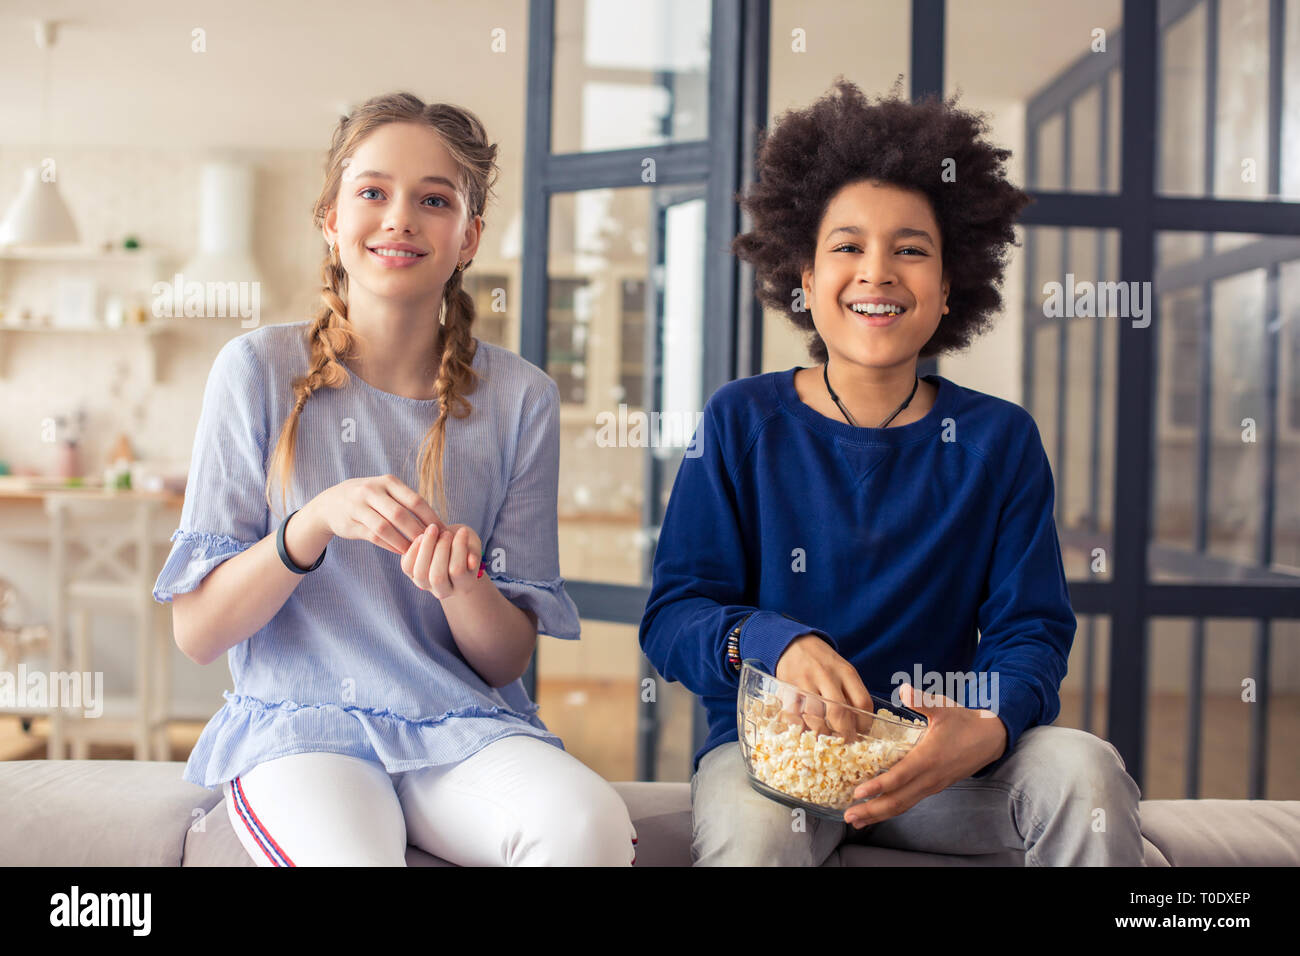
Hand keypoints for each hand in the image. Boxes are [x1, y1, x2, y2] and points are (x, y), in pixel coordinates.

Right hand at [310, 475, 444, 555]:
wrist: (330, 503)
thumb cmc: (369, 498)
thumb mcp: (386, 490)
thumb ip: (407, 502)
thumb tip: (437, 522)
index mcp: (388, 481)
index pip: (415, 501)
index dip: (431, 518)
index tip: (444, 532)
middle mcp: (372, 491)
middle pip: (401, 514)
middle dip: (419, 532)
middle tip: (434, 546)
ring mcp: (359, 507)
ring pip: (385, 527)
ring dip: (403, 542)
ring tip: (418, 551)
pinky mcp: (350, 523)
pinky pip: (374, 537)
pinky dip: (390, 545)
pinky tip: (402, 552)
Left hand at [401, 523, 482, 599]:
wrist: (449, 547)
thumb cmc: (464, 545)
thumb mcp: (473, 546)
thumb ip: (474, 552)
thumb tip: (472, 561)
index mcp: (463, 585)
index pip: (458, 571)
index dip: (459, 549)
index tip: (462, 531)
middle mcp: (443, 590)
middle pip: (437, 577)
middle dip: (441, 550)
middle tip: (446, 532)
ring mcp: (425, 585)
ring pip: (420, 573)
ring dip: (426, 548)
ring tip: (433, 529)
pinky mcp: (411, 575)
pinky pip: (407, 566)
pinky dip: (413, 549)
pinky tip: (421, 535)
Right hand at [774, 633, 872, 737]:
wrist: (794, 643)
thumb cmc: (822, 662)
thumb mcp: (842, 670)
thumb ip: (850, 694)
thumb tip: (858, 727)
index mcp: (845, 672)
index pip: (862, 702)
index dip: (865, 724)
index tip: (861, 734)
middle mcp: (826, 675)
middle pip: (838, 713)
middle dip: (843, 734)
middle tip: (844, 743)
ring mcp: (805, 681)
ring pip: (815, 717)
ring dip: (821, 733)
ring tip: (825, 740)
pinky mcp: (787, 687)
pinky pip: (794, 715)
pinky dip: (800, 727)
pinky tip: (805, 730)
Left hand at [843, 683, 1008, 828]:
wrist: (991, 738)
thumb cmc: (965, 721)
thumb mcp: (943, 707)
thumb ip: (922, 701)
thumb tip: (903, 689)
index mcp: (928, 758)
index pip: (900, 777)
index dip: (878, 786)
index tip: (859, 793)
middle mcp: (930, 777)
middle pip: (898, 800)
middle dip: (872, 810)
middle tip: (848, 816)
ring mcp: (933, 785)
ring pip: (904, 805)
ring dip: (879, 815)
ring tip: (857, 821)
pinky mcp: (934, 787)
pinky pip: (910, 802)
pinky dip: (892, 808)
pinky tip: (877, 811)